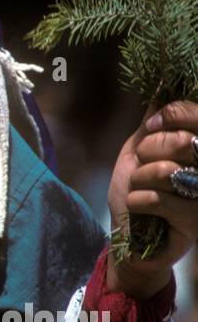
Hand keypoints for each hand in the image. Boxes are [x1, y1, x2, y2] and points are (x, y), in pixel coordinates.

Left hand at [107, 99, 197, 297]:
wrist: (129, 238)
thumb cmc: (136, 191)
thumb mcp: (138, 150)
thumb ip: (153, 122)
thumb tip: (162, 82)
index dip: (175, 113)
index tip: (154, 124)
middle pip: (182, 141)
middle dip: (149, 150)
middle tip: (141, 164)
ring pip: (168, 171)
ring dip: (139, 179)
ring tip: (138, 188)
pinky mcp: (193, 221)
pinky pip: (159, 199)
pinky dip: (137, 201)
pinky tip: (139, 208)